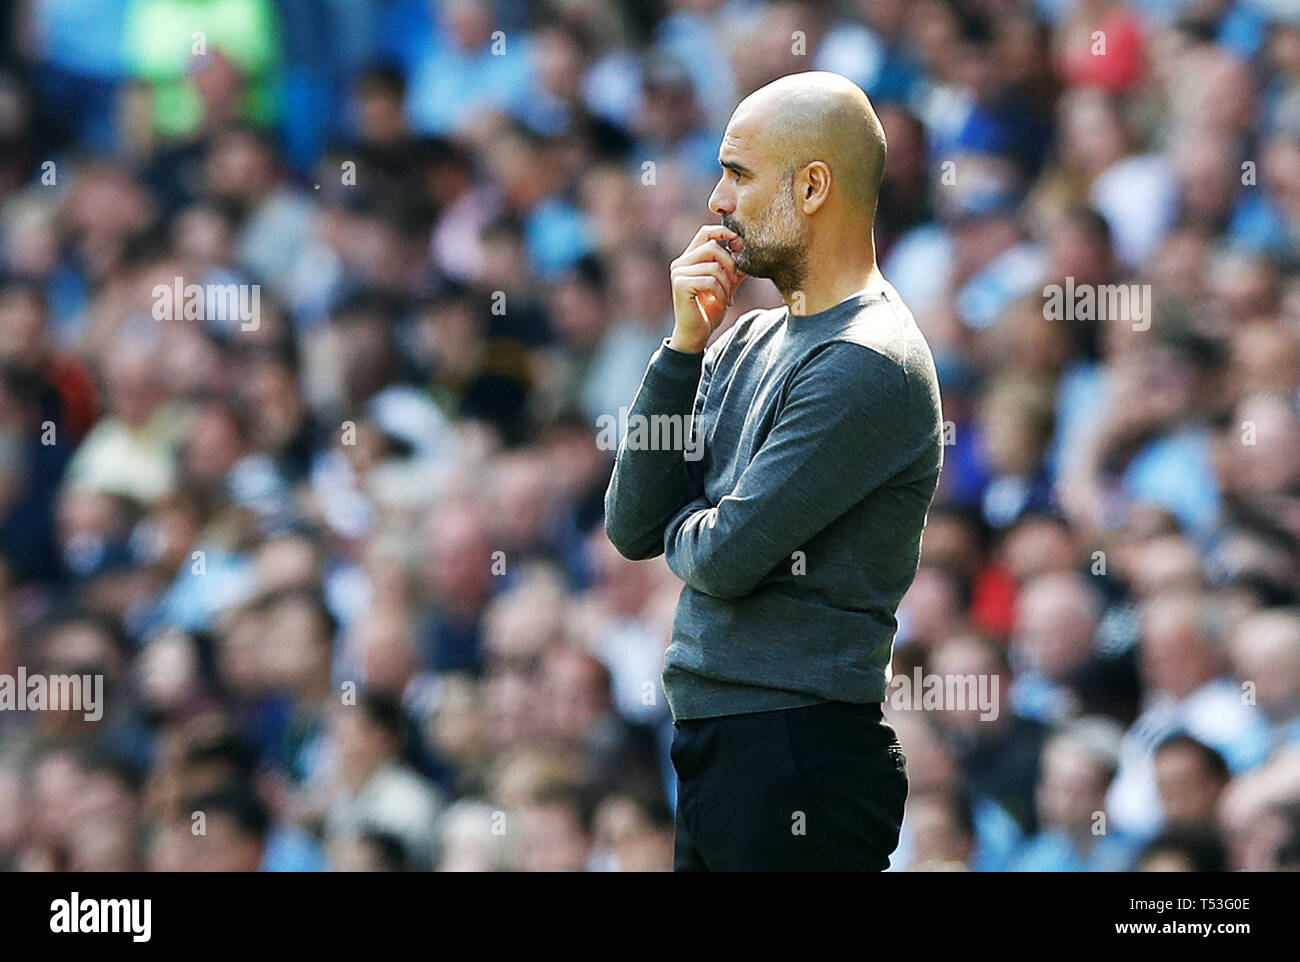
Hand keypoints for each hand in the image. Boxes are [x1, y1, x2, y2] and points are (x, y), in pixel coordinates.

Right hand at [669, 225, 743, 351]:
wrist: (696, 334)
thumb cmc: (710, 310)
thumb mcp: (726, 285)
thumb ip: (734, 269)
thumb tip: (749, 251)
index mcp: (689, 259)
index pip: (705, 232)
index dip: (723, 232)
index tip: (738, 244)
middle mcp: (680, 263)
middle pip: (712, 246)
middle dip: (730, 263)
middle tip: (736, 282)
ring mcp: (678, 273)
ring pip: (714, 266)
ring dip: (727, 284)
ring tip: (729, 297)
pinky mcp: (681, 285)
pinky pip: (710, 281)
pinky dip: (721, 293)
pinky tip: (722, 304)